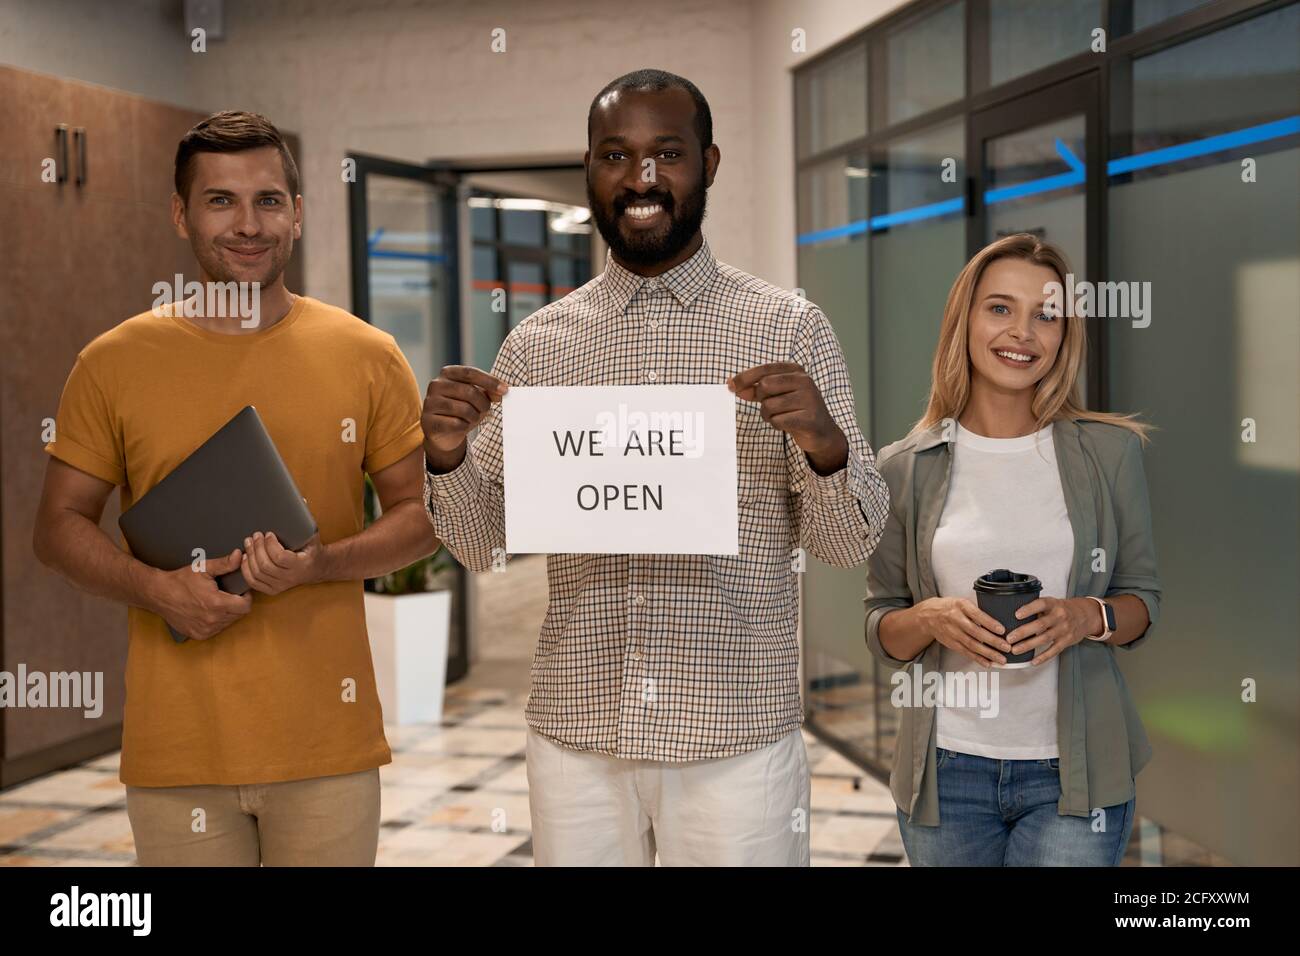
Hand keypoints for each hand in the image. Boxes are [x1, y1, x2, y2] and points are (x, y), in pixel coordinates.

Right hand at [152, 547, 251, 640]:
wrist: (158, 594)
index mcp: (217, 603)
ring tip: (215, 602)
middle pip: (238, 614)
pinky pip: (217, 630)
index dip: (246, 597)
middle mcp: (212, 620)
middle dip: (236, 604)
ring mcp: (205, 629)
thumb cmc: (180, 580)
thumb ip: (224, 563)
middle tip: (226, 594)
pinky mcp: (198, 635)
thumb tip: (240, 556)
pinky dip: (216, 621)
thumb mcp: (203, 568)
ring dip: (227, 613)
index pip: (246, 606)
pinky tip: (208, 611)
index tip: (240, 591)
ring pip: (228, 623)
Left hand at [240, 531, 321, 595]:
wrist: (317, 568)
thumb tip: (300, 502)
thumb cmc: (312, 550)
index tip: (269, 534)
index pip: (280, 557)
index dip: (270, 545)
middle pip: (265, 565)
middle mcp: (291, 578)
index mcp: (302, 565)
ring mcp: (281, 586)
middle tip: (256, 535)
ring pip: (258, 573)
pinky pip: (254, 582)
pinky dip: (246, 570)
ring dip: (250, 556)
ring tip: (249, 543)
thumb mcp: (312, 536)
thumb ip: (304, 524)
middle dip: (257, 548)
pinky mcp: (273, 589)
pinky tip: (246, 558)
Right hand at [422, 365, 508, 471]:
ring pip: (464, 409)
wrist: (443, 433)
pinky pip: (456, 424)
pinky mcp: (429, 420)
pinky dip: (464, 427)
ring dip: (475, 417)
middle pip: (469, 391)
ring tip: (472, 418)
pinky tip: (461, 426)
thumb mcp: (477, 398)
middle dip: (484, 403)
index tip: (505, 390)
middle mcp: (436, 385)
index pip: (470, 372)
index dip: (489, 381)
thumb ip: (489, 391)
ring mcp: (430, 403)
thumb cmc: (462, 410)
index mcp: (447, 373)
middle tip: (487, 410)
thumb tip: (502, 391)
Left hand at [727, 362, 846, 473]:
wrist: (821, 431)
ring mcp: (809, 399)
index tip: (730, 386)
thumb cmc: (795, 409)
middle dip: (761, 400)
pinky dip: (776, 425)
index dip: (744, 378)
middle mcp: (804, 381)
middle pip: (764, 386)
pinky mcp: (809, 418)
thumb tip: (732, 385)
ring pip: (769, 406)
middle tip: (772, 406)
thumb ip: (755, 389)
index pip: (764, 370)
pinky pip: (777, 421)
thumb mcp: (776, 395)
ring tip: (781, 416)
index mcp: (796, 370)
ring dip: (768, 415)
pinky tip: (787, 424)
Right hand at [915, 597, 1010, 667]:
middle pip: (975, 632)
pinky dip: (978, 659)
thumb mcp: (962, 602)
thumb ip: (976, 610)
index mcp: (960, 606)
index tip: (1002, 630)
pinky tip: (988, 663)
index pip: (976, 615)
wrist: (928, 616)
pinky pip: (966, 652)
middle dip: (992, 641)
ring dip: (988, 653)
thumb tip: (998, 620)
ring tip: (1001, 659)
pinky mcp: (951, 643)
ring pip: (972, 645)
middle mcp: (955, 619)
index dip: (989, 623)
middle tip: (1006, 647)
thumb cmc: (950, 607)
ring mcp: (952, 633)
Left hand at [1006, 597, 1098, 665]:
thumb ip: (1037, 608)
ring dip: (1028, 645)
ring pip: (1044, 639)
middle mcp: (1059, 616)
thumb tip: (1013, 615)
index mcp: (1053, 604)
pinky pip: (1054, 650)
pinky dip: (1043, 657)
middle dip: (1023, 632)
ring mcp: (1063, 629)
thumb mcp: (1052, 603)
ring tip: (1015, 650)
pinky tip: (1033, 661)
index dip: (1028, 609)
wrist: (1085, 616)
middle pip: (1040, 625)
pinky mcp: (1066, 641)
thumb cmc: (1062, 609)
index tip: (1016, 615)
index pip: (1041, 605)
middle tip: (1009, 638)